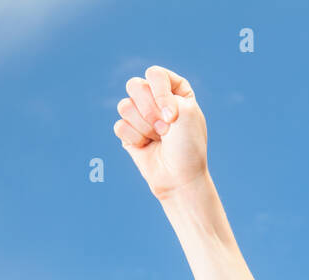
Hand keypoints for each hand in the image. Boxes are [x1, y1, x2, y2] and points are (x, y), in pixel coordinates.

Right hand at [113, 65, 208, 200]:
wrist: (180, 177)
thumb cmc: (188, 145)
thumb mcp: (186, 112)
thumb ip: (161, 92)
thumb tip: (130, 102)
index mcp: (175, 89)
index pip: (155, 74)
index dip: (160, 94)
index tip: (173, 117)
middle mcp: (156, 98)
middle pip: (135, 86)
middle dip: (150, 111)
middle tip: (166, 129)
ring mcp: (141, 114)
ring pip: (124, 106)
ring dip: (144, 127)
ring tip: (158, 139)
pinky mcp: (128, 132)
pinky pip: (120, 126)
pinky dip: (135, 139)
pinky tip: (147, 147)